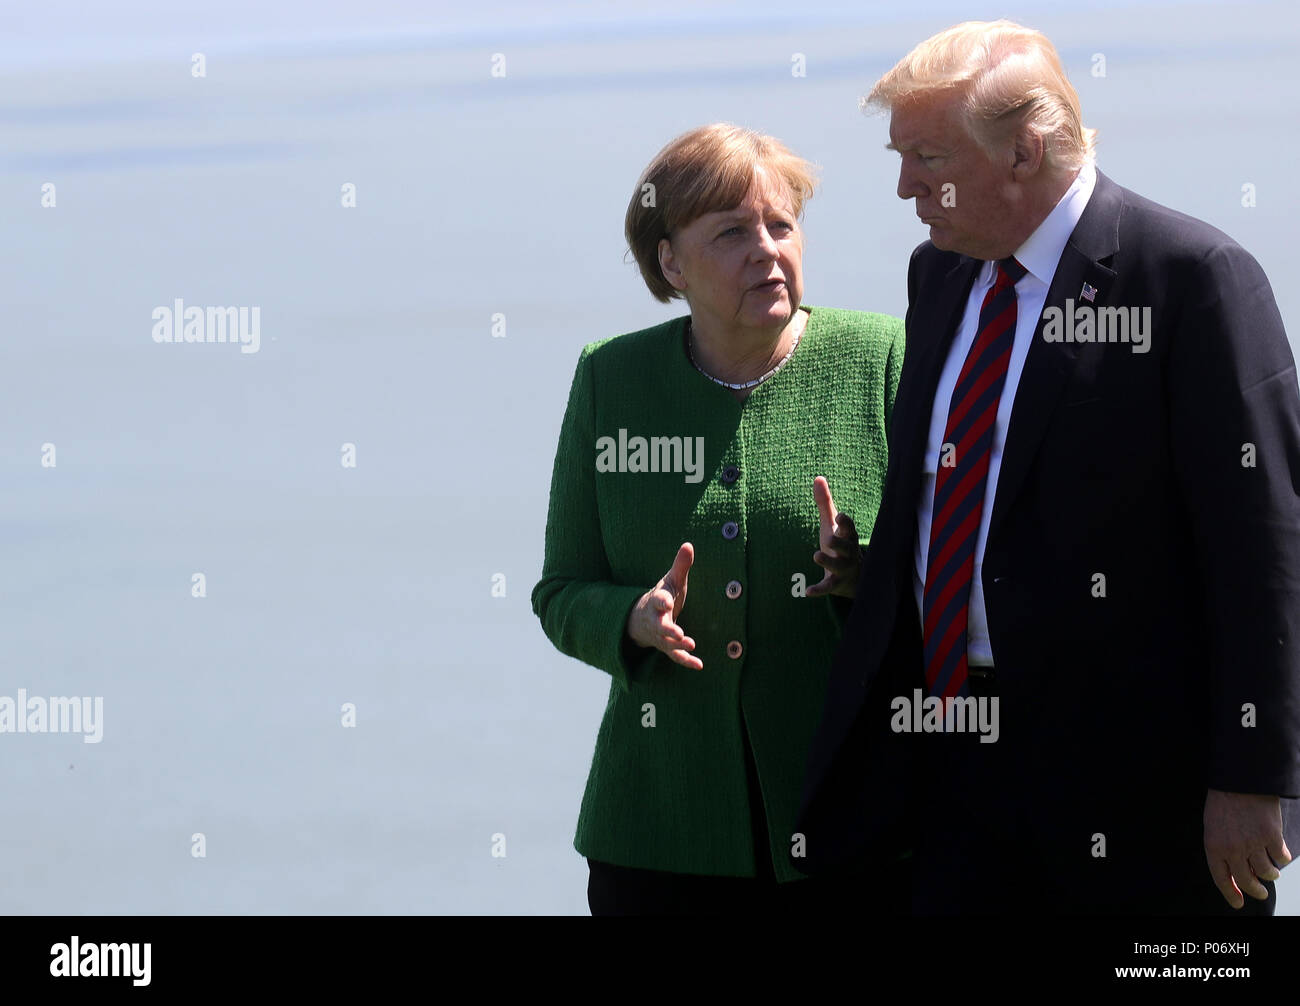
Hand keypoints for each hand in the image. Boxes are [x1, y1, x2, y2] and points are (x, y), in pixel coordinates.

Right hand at [626, 543, 701, 669]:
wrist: (642, 620)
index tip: (666, 601)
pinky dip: (686, 661)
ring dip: (678, 645)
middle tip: (678, 634)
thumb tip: (688, 544)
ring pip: (667, 642)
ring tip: (691, 644)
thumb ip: (680, 566)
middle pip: (660, 626)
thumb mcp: (671, 581)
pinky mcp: (666, 647)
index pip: (658, 600)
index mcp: (657, 601)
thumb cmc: (663, 597)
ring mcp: (660, 636)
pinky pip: (675, 656)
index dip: (662, 600)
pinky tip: (699, 664)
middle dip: (668, 630)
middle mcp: (656, 620)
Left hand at [806, 476, 860, 597]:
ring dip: (828, 561)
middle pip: (846, 546)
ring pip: (837, 565)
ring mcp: (843, 568)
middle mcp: (848, 552)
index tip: (840, 516)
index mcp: (848, 536)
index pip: (850, 528)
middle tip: (828, 538)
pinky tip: (806, 591)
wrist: (854, 577)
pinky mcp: (836, 583)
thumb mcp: (831, 524)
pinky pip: (828, 587)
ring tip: (815, 556)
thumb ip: (825, 503)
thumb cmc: (840, 544)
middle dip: (838, 542)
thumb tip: (818, 477)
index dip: (846, 522)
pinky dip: (818, 590)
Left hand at [1203, 789, 1291, 907]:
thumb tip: (1241, 870)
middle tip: (1261, 893)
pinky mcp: (1272, 837)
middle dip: (1255, 890)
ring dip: (1271, 874)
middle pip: (1247, 881)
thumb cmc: (1224, 802)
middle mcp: (1233, 849)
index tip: (1238, 904)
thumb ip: (1223, 848)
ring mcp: (1253, 844)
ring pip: (1267, 872)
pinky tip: (1281, 853)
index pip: (1221, 878)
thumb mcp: (1213, 826)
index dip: (1230, 893)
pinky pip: (1281, 857)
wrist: (1240, 780)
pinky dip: (1283, 857)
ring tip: (1272, 872)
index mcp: (1213, 846)